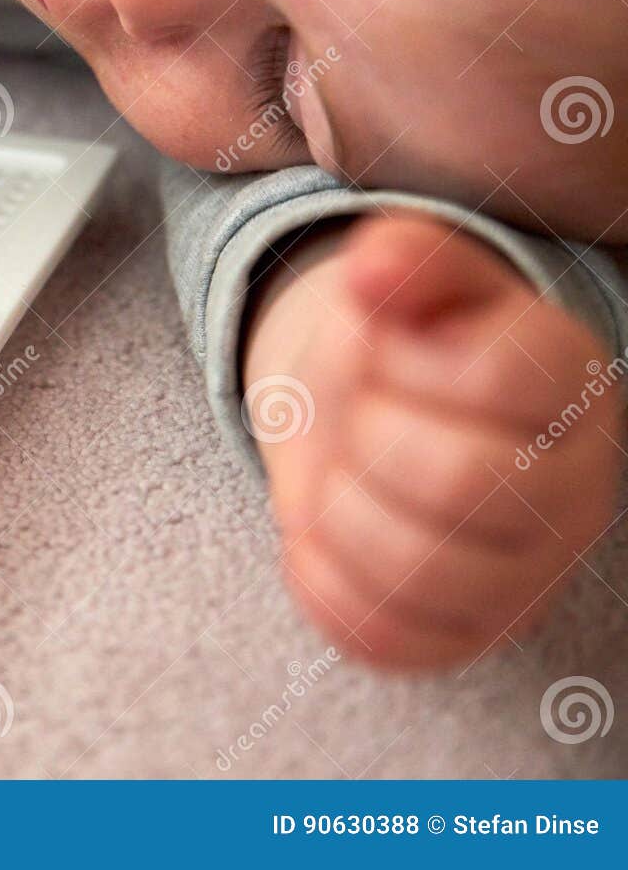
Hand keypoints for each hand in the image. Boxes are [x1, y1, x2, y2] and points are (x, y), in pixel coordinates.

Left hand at [243, 215, 621, 669]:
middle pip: (456, 481)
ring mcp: (528, 578)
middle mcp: (576, 492)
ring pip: (413, 573)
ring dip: (335, 509)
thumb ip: (405, 258)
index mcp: (573, 385)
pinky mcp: (463, 637)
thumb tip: (372, 268)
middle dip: (366, 436)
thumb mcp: (412, 280)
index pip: (502, 376)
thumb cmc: (409, 343)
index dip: (403, 353)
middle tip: (355, 414)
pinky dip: (318, 575)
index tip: (381, 342)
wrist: (385, 415)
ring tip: (341, 471)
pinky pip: (376, 636)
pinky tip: (323, 527)